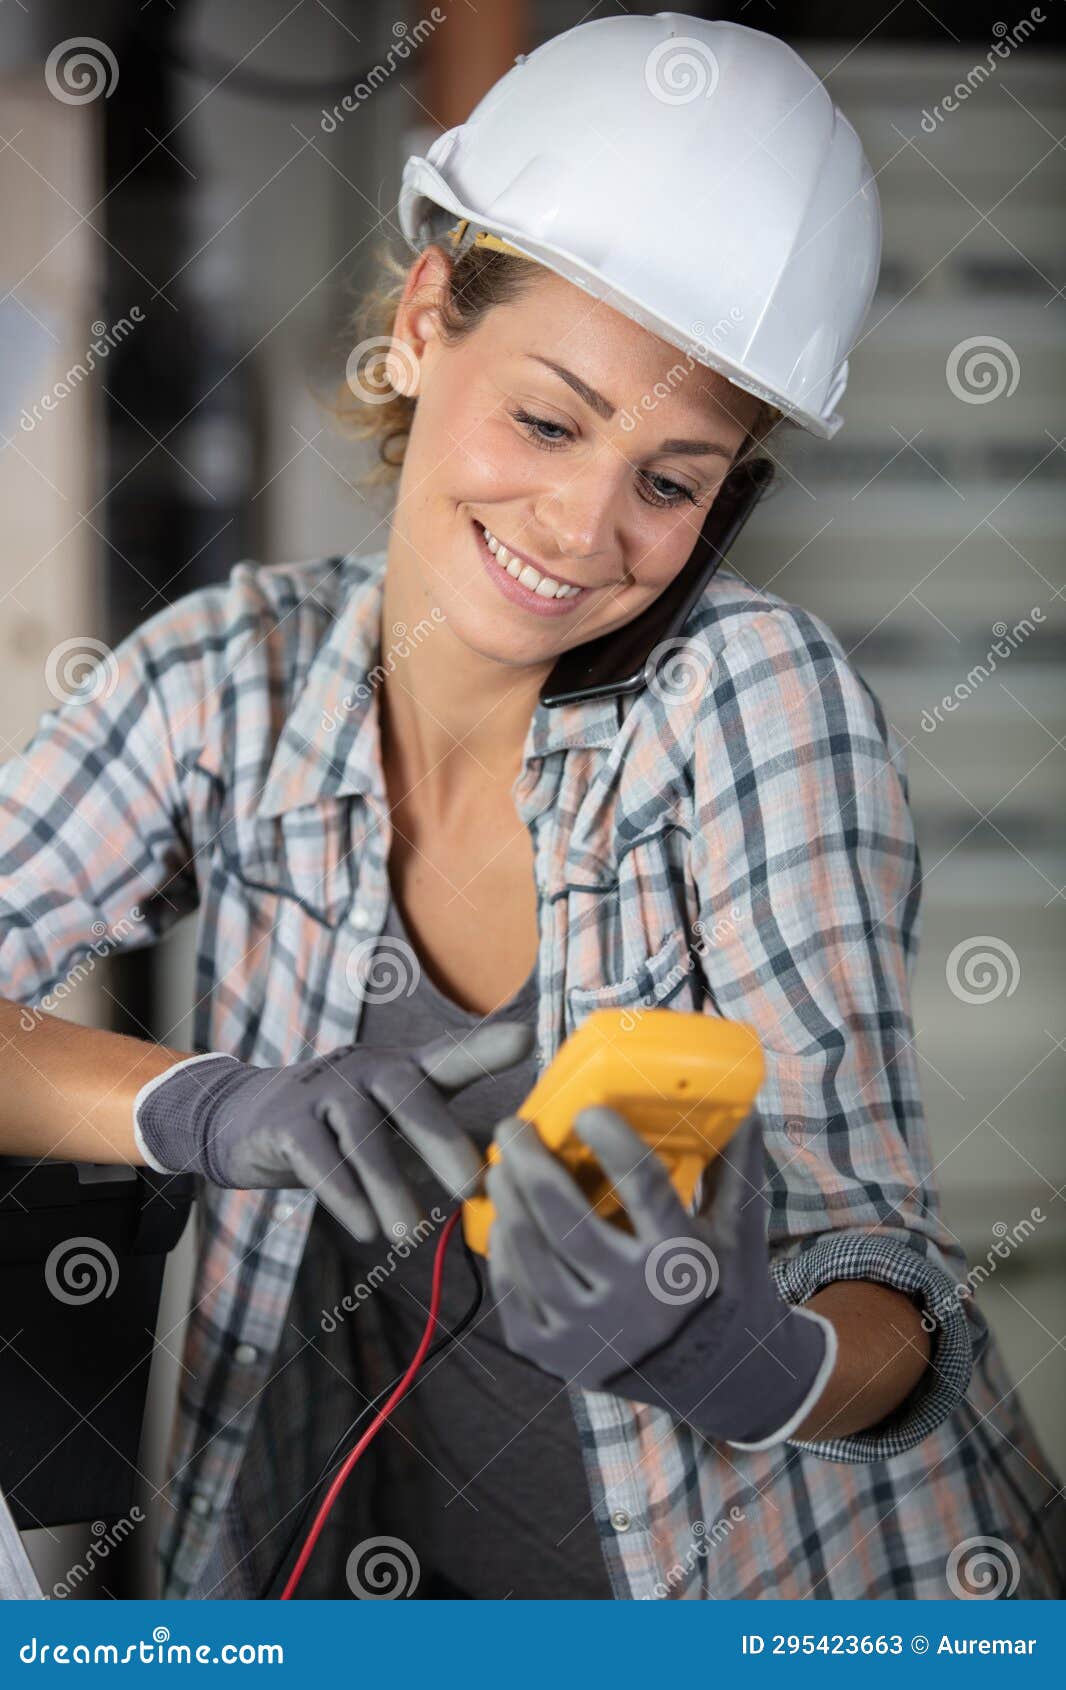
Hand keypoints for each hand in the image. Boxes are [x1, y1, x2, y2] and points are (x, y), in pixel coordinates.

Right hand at [133, 1024, 533, 1241]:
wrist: (247, 1118)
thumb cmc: (341, 1120)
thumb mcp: (392, 1113)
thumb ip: (443, 1126)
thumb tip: (505, 1164)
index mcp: (403, 1068)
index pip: (449, 1056)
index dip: (486, 1048)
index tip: (527, 1041)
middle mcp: (367, 1069)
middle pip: (410, 1099)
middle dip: (443, 1143)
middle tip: (473, 1189)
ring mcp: (324, 1091)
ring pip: (364, 1138)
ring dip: (390, 1188)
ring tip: (410, 1234)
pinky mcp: (286, 1122)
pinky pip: (318, 1160)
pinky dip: (344, 1195)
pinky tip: (365, 1229)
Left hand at [483, 1107, 835, 1446]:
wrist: (714, 1377)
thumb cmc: (722, 1287)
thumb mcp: (738, 1232)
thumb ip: (735, 1167)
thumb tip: (743, 1103)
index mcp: (682, 1259)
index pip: (646, 1189)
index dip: (613, 1144)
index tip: (587, 1110)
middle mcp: (635, 1299)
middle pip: (567, 1223)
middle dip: (531, 1166)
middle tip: (514, 1126)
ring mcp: (592, 1332)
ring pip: (533, 1257)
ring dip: (509, 1203)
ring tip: (500, 1166)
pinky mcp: (559, 1357)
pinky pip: (515, 1298)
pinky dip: (504, 1255)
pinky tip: (502, 1222)